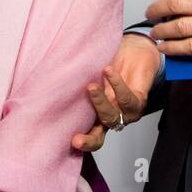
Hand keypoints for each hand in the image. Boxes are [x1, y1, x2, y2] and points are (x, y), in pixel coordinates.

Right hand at [71, 33, 160, 151]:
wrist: (136, 49)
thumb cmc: (110, 60)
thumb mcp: (89, 70)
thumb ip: (76, 76)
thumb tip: (52, 72)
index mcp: (95, 114)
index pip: (87, 133)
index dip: (80, 141)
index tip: (69, 142)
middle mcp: (109, 117)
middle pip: (98, 136)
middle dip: (88, 138)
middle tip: (76, 138)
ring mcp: (124, 111)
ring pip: (111, 117)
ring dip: (100, 103)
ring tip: (91, 87)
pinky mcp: (139, 101)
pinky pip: (127, 99)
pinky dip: (117, 85)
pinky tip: (108, 71)